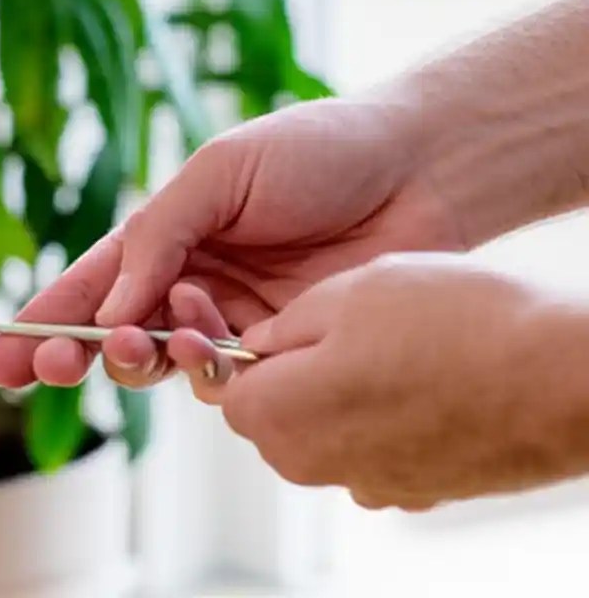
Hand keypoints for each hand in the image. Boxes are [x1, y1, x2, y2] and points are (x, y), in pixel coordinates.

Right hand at [0, 97, 468, 391]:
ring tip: (146, 340)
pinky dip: (208, 368)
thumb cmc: (314, 150)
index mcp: (162, 235)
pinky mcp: (279, 350)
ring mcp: (232, 321)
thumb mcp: (218, 173)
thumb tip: (106, 310)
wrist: (417, 169)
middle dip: (75, 353)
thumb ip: (157, 238)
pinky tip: (214, 343)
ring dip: (141, 358)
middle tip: (56, 367)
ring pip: (162, 363)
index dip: (40, 323)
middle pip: (111, 334)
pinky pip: (226, 378)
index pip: (86, 285)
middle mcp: (188, 284)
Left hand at [227, 252, 588, 509]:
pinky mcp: (415, 489)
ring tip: (393, 340)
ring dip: (340, 389)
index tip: (268, 317)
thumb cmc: (455, 324)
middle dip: (289, 369)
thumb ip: (284, 326)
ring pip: (324, 427)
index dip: (238, 345)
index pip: (226, 385)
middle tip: (339, 320)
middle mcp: (311, 464)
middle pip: (271, 412)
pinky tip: (425, 375)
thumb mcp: (346, 292)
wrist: (562, 377)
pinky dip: (384, 414)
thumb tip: (256, 347)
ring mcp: (366, 482)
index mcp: (277, 415)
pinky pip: (374, 445)